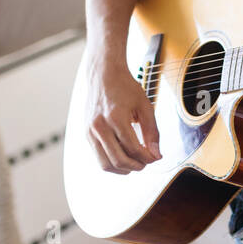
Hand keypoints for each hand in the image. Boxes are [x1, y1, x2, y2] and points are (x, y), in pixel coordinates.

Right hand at [85, 55, 160, 173]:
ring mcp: (90, 131)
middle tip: (147, 163)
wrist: (104, 74)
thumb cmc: (125, 87)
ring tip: (136, 163)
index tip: (156, 157)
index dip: (148, 158)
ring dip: (123, 169)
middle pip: (118, 160)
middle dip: (136, 166)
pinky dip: (112, 162)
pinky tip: (124, 157)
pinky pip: (98, 157)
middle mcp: (99, 126)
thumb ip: (152, 131)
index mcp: (115, 117)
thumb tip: (156, 154)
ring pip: (105, 164)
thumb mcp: (145, 106)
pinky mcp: (86, 134)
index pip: (133, 148)